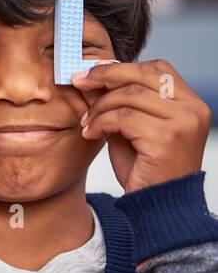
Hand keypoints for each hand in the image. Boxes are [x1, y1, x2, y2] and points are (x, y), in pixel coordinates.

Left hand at [73, 59, 208, 192]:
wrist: (157, 204)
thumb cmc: (146, 167)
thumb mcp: (130, 127)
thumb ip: (118, 102)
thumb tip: (89, 76)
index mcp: (190, 102)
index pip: (156, 68)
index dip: (120, 67)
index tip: (90, 73)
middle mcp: (193, 108)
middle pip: (143, 74)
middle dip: (105, 77)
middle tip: (78, 82)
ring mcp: (184, 122)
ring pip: (129, 95)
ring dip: (99, 107)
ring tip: (87, 122)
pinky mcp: (167, 137)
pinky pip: (123, 117)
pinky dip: (101, 123)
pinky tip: (92, 134)